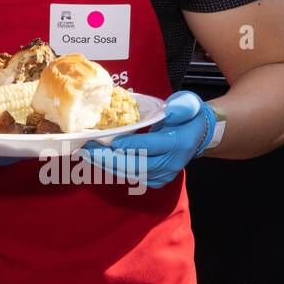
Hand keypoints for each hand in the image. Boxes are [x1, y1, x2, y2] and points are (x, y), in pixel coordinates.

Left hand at [79, 91, 215, 189]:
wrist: (197, 134)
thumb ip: (182, 106)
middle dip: (110, 159)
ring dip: (107, 165)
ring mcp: (164, 174)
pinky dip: (113, 169)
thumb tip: (172, 110)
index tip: (112, 142)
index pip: (153, 147)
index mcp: (180, 142)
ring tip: (87, 154)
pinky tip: (97, 160)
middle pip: (138, 165)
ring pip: (132, 173)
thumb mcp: (189, 103)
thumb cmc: (189, 115)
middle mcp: (172, 163)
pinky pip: (132, 176)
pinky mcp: (156, 179)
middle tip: (88, 150)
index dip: (133, 146)